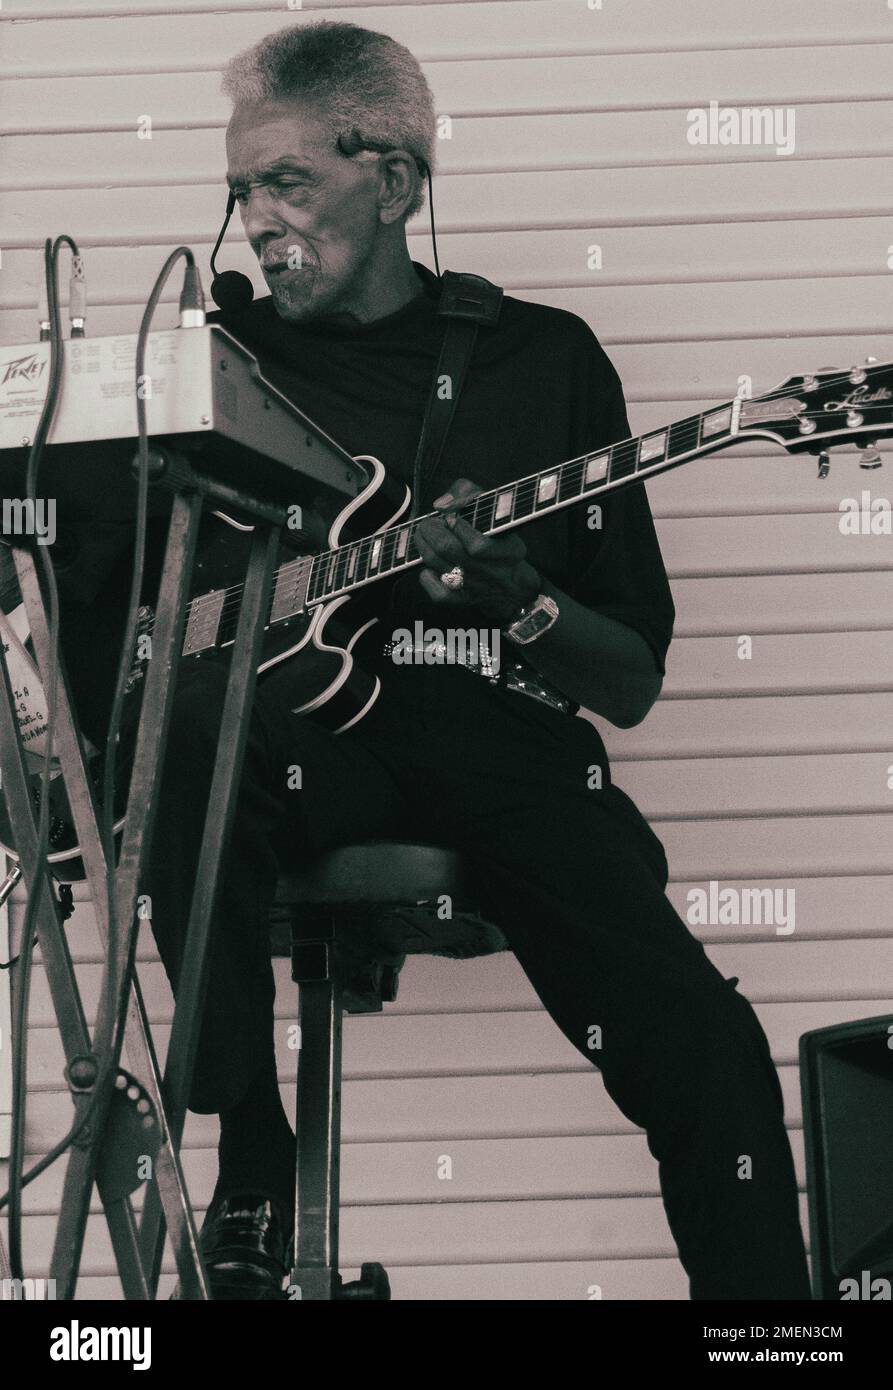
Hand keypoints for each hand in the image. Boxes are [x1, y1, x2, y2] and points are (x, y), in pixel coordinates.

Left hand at [415, 478, 541, 624]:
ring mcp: (474, 588)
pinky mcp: (461, 601)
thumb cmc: (500, 543)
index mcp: (508, 552)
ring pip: (436, 563)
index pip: (478, 546)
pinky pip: (436, 591)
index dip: (458, 526)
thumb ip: (469, 494)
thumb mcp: (497, 513)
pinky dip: (426, 575)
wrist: (512, 588)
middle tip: (429, 523)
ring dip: (423, 544)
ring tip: (425, 536)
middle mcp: (491, 572)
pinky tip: (431, 565)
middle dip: (431, 530)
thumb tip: (441, 503)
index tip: (452, 517)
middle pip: (448, 549)